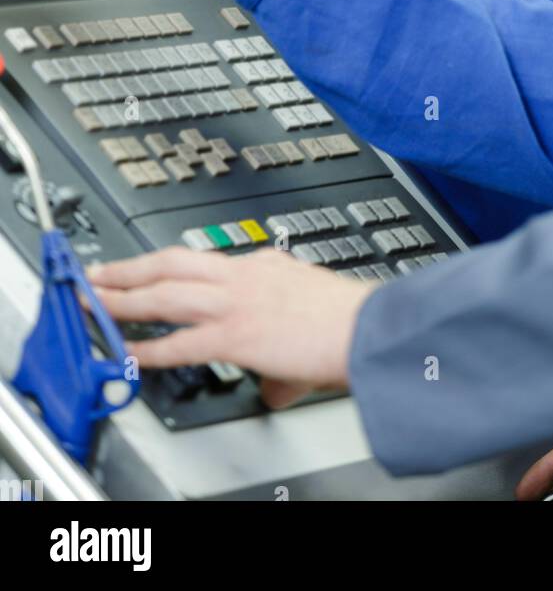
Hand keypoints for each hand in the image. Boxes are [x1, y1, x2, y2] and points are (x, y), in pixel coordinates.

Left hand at [89, 246, 375, 405]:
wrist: (366, 327)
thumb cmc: (349, 320)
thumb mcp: (311, 313)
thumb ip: (285, 347)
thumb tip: (277, 380)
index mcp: (264, 264)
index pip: (207, 262)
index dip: (172, 268)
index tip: (154, 271)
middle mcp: (244, 274)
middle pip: (172, 262)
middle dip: (132, 267)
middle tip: (101, 270)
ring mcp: (236, 302)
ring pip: (165, 292)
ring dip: (125, 297)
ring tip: (96, 301)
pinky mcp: (235, 334)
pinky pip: (180, 342)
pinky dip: (150, 348)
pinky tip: (129, 353)